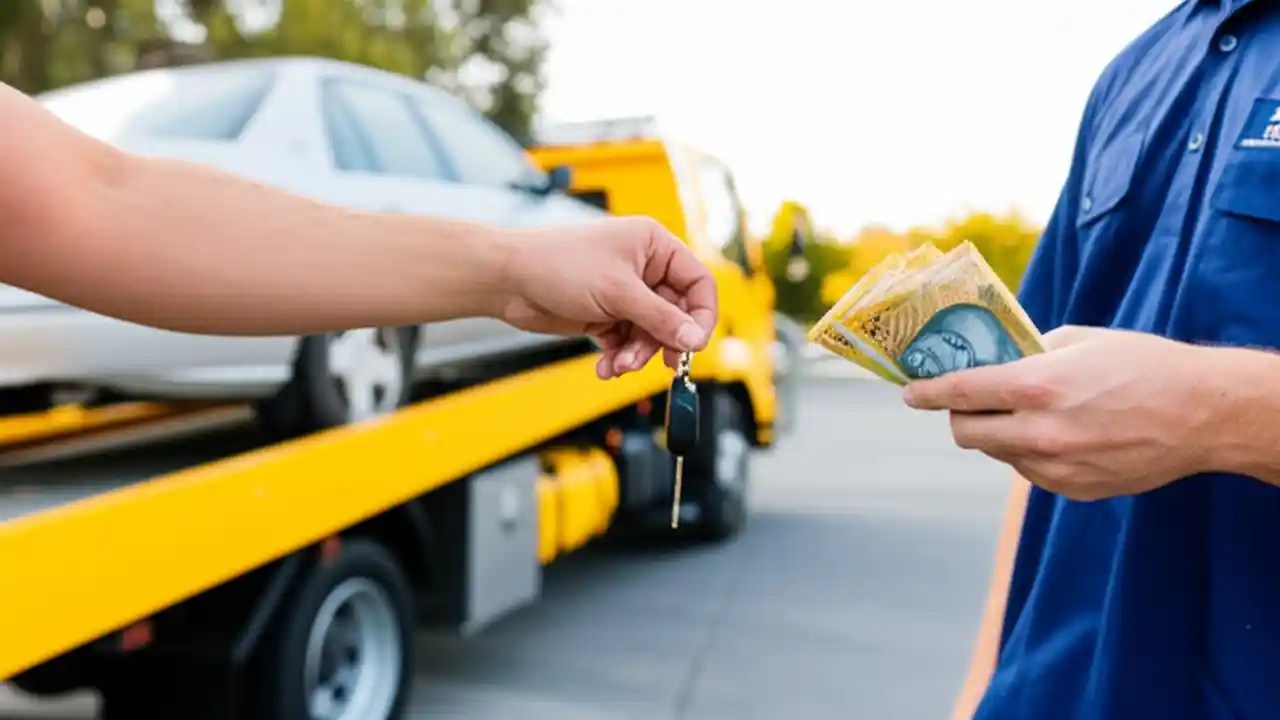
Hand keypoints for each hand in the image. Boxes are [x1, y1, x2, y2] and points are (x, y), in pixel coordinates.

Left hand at [499, 216, 717, 378]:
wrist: (509, 280)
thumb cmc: (559, 265)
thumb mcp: (618, 293)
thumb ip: (660, 318)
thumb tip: (695, 340)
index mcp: (654, 245)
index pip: (698, 282)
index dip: (702, 315)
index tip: (693, 345)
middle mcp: (643, 268)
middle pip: (675, 314)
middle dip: (661, 341)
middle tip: (653, 362)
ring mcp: (624, 293)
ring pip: (650, 333)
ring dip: (638, 354)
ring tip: (619, 365)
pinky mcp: (606, 315)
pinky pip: (627, 342)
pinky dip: (619, 357)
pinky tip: (605, 367)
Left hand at [901, 325, 1219, 500]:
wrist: (1201, 414)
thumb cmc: (1141, 365)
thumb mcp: (1077, 340)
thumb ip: (1026, 353)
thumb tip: (990, 361)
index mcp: (1035, 387)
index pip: (957, 393)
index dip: (926, 393)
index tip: (910, 393)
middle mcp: (1039, 433)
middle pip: (966, 433)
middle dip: (959, 416)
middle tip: (968, 401)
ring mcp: (1055, 467)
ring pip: (998, 452)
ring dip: (999, 433)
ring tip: (1033, 411)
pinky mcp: (1072, 489)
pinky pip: (1029, 471)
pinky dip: (1030, 452)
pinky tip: (1061, 433)